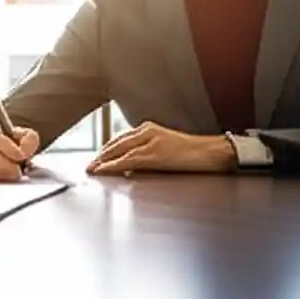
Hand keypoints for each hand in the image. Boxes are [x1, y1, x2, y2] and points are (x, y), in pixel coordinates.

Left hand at [87, 122, 234, 175]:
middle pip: (116, 143)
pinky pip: (128, 160)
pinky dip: (113, 165)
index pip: (121, 139)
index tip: (96, 158)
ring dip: (103, 161)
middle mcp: (146, 131)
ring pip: (119, 151)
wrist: (210, 152)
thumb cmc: (191, 154)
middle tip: (89, 165)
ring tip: (92, 169)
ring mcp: (150, 141)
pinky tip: (104, 170)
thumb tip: (128, 167)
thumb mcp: (164, 149)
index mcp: (148, 128)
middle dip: (101, 155)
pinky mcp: (154, 153)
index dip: (106, 149)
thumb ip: (146, 153)